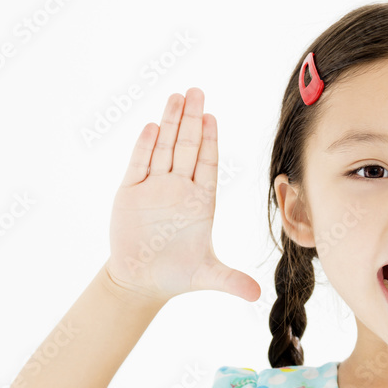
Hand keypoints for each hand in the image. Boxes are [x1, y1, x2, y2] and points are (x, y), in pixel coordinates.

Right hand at [105, 88, 261, 303]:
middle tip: (196, 91)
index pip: (207, 163)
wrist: (142, 281)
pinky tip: (151, 127)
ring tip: (176, 97)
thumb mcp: (208, 276)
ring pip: (163, 149)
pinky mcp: (130, 193)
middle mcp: (179, 188)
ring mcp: (154, 188)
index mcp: (200, 201)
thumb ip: (232, 281)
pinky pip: (139, 164)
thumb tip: (257, 296)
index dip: (208, 140)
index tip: (212, 117)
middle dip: (191, 120)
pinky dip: (144, 147)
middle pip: (186, 148)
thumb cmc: (177, 275)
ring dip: (169, 123)